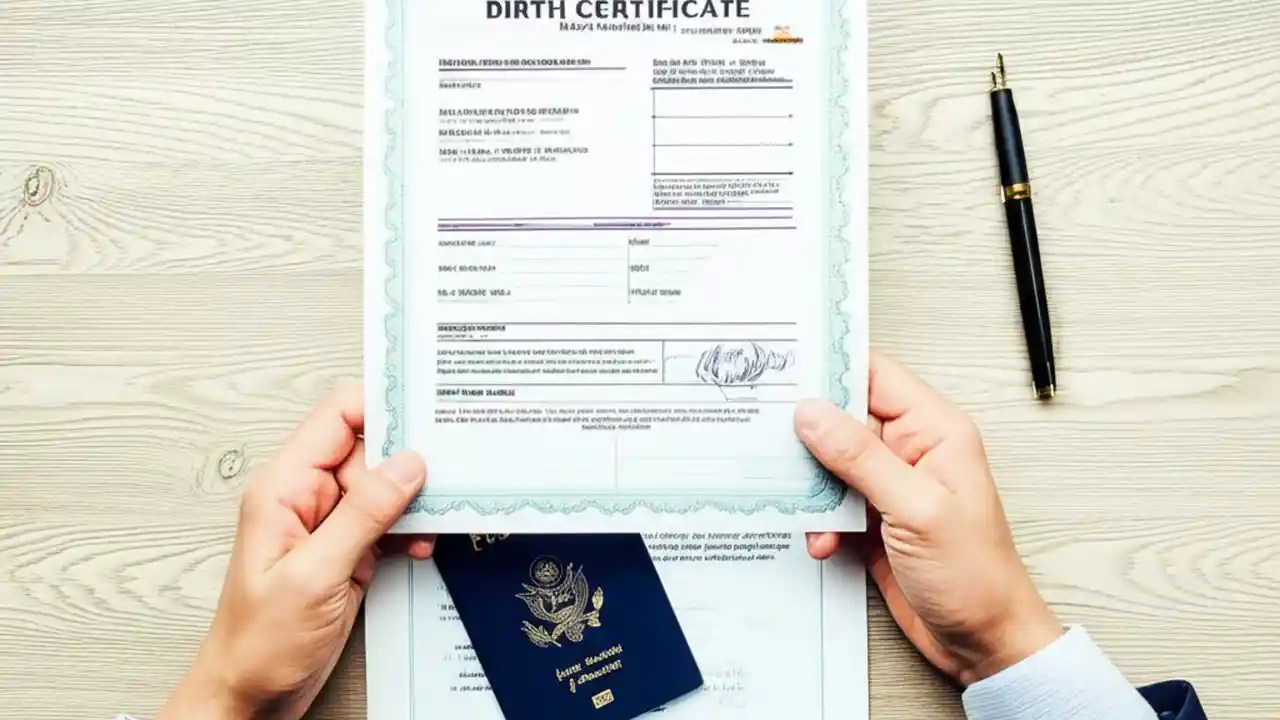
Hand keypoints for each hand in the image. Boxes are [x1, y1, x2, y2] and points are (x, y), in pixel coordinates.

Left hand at [158, 385, 433, 719]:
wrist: (249, 696)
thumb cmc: (259, 643)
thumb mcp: (314, 574)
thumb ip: (364, 514)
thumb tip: (407, 464)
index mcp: (284, 487)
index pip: (337, 418)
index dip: (381, 406)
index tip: (425, 408)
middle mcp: (305, 498)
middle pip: (369, 449)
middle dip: (409, 458)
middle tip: (449, 468)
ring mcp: (327, 525)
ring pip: (384, 486)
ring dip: (413, 500)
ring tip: (436, 516)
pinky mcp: (345, 551)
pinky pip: (386, 521)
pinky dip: (409, 530)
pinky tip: (420, 544)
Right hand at [796, 351, 1062, 685]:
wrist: (984, 643)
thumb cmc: (976, 576)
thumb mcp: (916, 509)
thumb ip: (860, 457)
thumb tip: (813, 413)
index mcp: (934, 430)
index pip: (875, 375)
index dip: (832, 367)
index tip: (787, 369)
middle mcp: (910, 450)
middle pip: (843, 416)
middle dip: (807, 431)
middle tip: (769, 439)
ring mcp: (890, 485)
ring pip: (829, 461)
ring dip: (810, 485)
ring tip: (805, 507)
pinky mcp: (873, 518)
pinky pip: (830, 502)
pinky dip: (818, 519)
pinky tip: (824, 540)